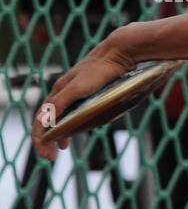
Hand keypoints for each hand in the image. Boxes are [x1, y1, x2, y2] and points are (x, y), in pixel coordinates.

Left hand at [30, 31, 136, 161]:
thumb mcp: (112, 93)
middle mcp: (64, 89)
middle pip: (45, 118)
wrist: (124, 51)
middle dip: (45, 140)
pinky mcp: (69, 89)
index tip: (61, 148)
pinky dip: (46, 125)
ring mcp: (65, 89)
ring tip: (48, 153)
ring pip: (45, 117)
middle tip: (49, 157)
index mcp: (72, 90)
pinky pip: (52, 110)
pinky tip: (48, 137)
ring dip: (43, 137)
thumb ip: (107, 103)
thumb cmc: (122, 70)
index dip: (55, 132)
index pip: (55, 113)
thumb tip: (113, 115)